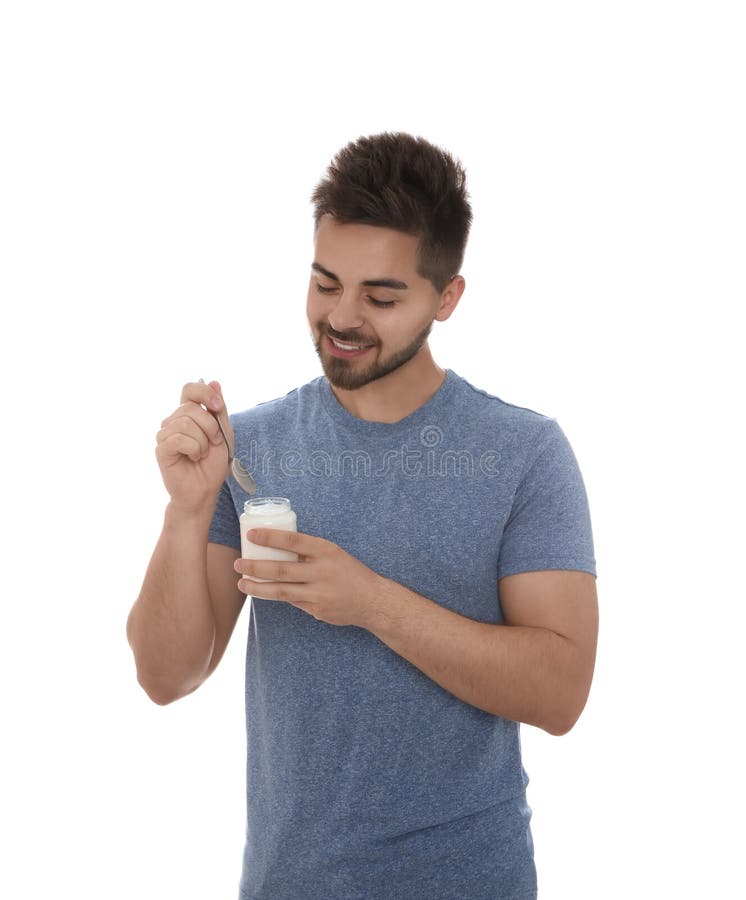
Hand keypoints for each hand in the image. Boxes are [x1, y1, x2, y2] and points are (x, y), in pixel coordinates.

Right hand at [155, 380, 232, 513]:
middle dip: (210, 427)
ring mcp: (165, 434)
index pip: (190, 389)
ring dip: (203, 441)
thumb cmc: (213, 464)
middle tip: (213, 443)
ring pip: (185, 423)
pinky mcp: (161, 449)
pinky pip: (179, 438)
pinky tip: (194, 457)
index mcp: (188, 414)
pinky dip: (194, 448)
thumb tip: (214, 382)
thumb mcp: (224, 433)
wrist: (205, 490)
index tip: (218, 406)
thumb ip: (219, 410)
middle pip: (191, 408)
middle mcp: (174, 421)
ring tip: (202, 453)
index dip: (204, 393)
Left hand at [233, 530, 386, 627]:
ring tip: (242, 583)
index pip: (293, 540)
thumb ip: (309, 552)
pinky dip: (277, 596)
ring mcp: (318, 593)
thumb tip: (277, 546)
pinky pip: (292, 601)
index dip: (270, 537)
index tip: (252, 534)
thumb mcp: (333, 554)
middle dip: (255, 566)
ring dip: (258, 587)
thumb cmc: (349, 572)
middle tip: (238, 563)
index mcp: (326, 551)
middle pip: (281, 569)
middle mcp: (321, 571)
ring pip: (281, 591)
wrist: (371, 600)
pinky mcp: (316, 609)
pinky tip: (264, 592)